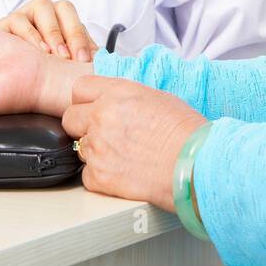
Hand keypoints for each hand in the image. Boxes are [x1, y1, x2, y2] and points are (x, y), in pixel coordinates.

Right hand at [0, 0, 98, 61]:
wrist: (5, 73)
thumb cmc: (37, 67)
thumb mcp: (63, 63)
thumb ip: (84, 60)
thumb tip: (106, 65)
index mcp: (62, 21)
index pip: (77, 20)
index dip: (82, 39)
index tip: (84, 60)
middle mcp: (45, 14)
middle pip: (63, 8)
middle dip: (70, 32)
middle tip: (70, 58)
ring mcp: (25, 15)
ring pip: (42, 6)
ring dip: (52, 31)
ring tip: (53, 55)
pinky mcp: (4, 24)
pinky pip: (18, 19)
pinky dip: (29, 35)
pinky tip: (35, 51)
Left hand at [61, 76, 207, 211]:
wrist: (196, 164)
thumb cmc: (187, 133)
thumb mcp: (158, 98)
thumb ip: (127, 98)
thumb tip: (115, 103)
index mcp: (118, 92)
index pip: (79, 88)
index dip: (85, 99)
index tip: (92, 107)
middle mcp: (102, 116)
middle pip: (70, 118)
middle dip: (83, 126)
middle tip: (104, 134)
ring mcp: (98, 147)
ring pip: (79, 148)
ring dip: (96, 152)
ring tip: (123, 156)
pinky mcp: (99, 176)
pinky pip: (87, 175)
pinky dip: (101, 176)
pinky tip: (124, 173)